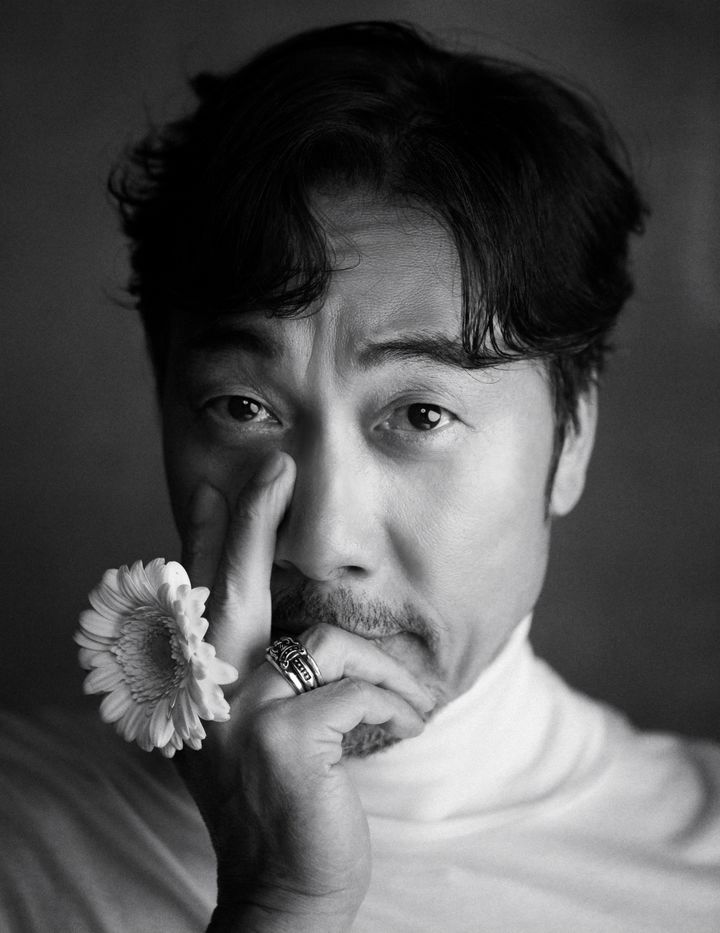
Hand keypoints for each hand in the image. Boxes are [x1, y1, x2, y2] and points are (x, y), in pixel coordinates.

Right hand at [175, 451, 432, 932]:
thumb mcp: (248, 729)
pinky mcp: (284, 739)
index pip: (200, 595)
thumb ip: (246, 670)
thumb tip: (264, 604)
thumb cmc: (280, 799)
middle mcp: (203, 694)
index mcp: (195, 689)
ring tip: (417, 700)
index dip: (211, 536)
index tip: (222, 487)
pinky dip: (398, 704)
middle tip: (278, 465)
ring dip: (390, 670)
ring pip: (329, 641)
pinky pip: (360, 686)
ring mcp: (239, 714)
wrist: (283, 886)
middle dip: (254, 518)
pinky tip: (407, 728)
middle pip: (233, 584)